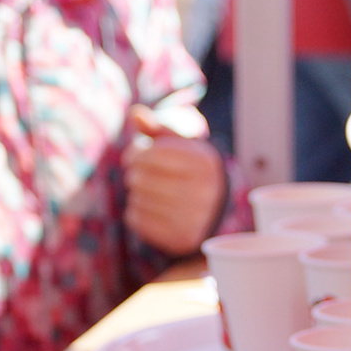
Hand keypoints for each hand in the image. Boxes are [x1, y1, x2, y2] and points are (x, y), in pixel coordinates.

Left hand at [125, 104, 227, 257]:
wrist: (216, 211)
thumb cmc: (191, 171)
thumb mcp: (182, 145)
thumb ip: (158, 128)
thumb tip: (135, 113)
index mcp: (203, 163)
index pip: (149, 155)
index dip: (135, 153)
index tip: (136, 156)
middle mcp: (203, 191)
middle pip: (140, 178)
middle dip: (135, 173)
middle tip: (141, 174)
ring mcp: (192, 218)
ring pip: (137, 199)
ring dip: (136, 193)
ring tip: (150, 191)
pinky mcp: (179, 238)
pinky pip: (136, 220)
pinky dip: (135, 212)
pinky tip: (150, 208)